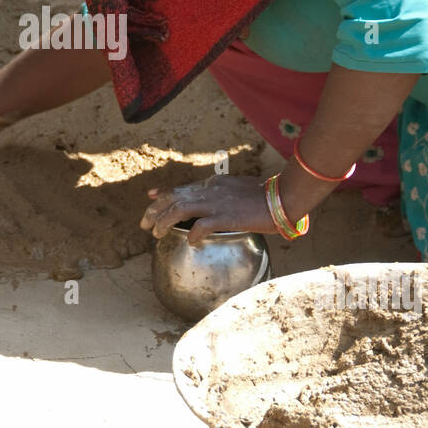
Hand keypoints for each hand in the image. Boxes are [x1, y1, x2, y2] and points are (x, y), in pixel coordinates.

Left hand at [140, 174, 273, 241]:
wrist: (282, 196)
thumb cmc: (264, 195)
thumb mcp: (237, 188)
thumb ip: (220, 192)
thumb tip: (210, 200)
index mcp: (213, 184)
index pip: (182, 188)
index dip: (163, 193)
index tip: (149, 198)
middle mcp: (210, 191)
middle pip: (174, 198)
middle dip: (155, 211)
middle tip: (144, 224)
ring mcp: (217, 203)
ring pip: (180, 209)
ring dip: (165, 221)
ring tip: (156, 233)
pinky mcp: (226, 217)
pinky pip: (202, 226)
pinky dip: (193, 234)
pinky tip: (190, 242)